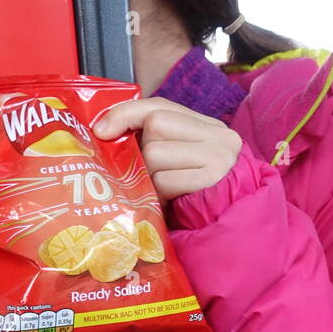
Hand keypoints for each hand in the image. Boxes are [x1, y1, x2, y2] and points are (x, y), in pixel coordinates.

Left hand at [90, 97, 241, 203]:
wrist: (231, 226)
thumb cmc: (197, 198)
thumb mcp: (181, 162)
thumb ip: (158, 141)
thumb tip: (105, 130)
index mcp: (210, 126)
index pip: (160, 106)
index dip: (126, 113)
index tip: (101, 130)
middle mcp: (219, 135)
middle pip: (156, 125)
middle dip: (142, 152)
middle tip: (148, 176)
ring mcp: (219, 157)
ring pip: (155, 153)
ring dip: (149, 177)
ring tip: (161, 192)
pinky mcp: (213, 180)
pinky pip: (165, 180)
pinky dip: (159, 194)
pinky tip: (169, 202)